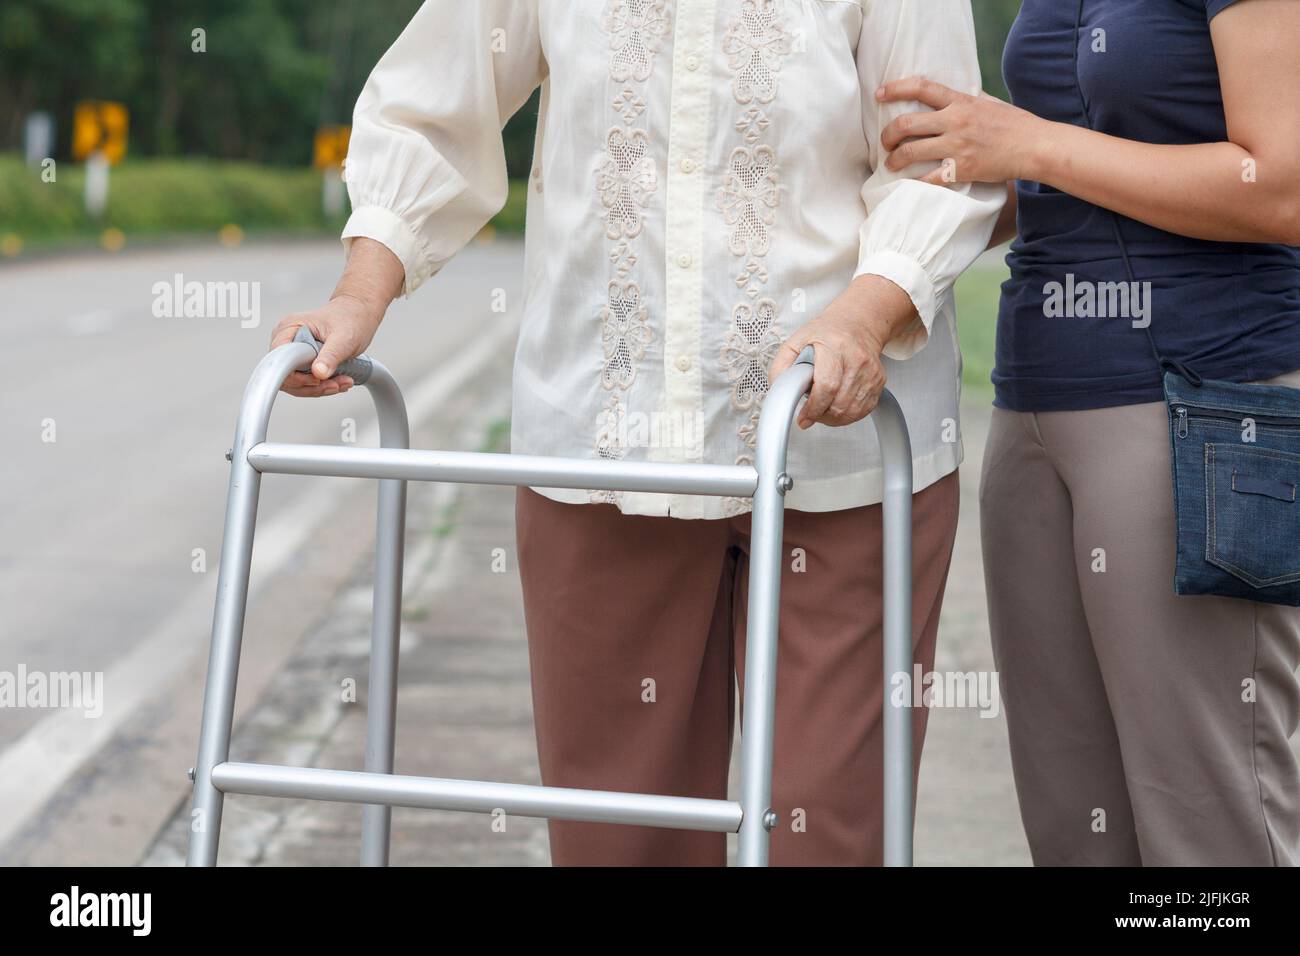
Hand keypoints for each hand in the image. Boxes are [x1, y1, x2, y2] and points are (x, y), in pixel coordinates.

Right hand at [270, 237, 402, 396]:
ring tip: (343, 383)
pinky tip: (341, 382)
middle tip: (338, 384)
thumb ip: (330, 356)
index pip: (277, 365)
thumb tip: (318, 373)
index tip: (322, 380)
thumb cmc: (354, 319)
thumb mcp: (345, 338)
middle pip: (284, 377)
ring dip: (320, 389)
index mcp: (287, 330)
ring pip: (295, 383)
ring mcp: (289, 349)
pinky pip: (304, 381)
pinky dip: (322, 386)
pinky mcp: (299, 357)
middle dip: (312, 387)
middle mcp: (283, 338)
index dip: (297, 379)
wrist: (361, 311)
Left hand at [769, 274, 915, 428]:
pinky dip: (847, 416)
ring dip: (833, 418)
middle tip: (810, 413)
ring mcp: (870, 372)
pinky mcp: (878, 382)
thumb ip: (782, 366)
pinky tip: (837, 407)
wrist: (857, 325)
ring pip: (851, 411)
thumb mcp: (796, 342)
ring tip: (822, 409)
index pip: (827, 385)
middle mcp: (856, 359)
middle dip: (820, 415)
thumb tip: (777, 390)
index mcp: (834, 346)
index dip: (814, 407)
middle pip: (839, 403)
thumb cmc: (826, 333)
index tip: (803, 416)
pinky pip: (863, 410)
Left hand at [876, 77, 1044, 184]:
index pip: (921, 87)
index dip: (895, 89)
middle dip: (887, 135)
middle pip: (906, 124)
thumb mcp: (989, 102)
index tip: (879, 94)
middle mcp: (954, 121)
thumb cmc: (1014, 124)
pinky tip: (909, 184)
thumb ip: (966, 100)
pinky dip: (914, 182)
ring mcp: (956, 146)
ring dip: (894, 160)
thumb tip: (947, 97)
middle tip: (884, 142)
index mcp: (960, 102)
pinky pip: (928, 178)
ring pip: (910, 152)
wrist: (1034, 146)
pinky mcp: (961, 169)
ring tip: (891, 164)